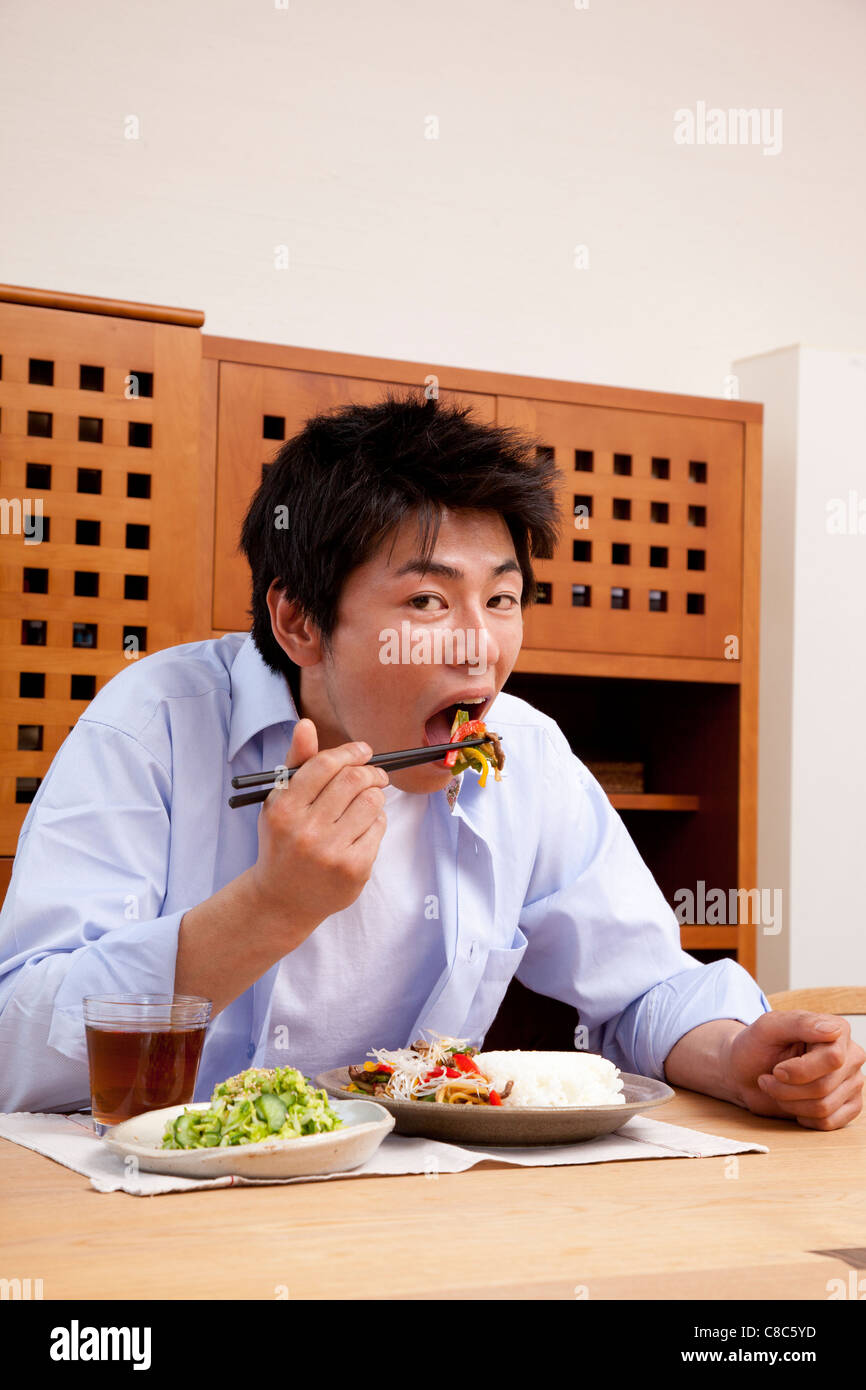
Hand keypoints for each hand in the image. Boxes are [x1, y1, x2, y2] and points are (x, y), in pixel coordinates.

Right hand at [248, 718, 388, 942]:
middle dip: (371, 772)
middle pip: (355, 780)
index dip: (350, 752)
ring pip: (372, 802)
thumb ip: (297, 763)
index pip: (325, 765)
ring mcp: (330, 852)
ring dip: (375, 796)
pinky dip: (377, 821)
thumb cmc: (283, 840)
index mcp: (283, 808)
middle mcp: (305, 830)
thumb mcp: (280, 802)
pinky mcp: (353, 869)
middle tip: (375, 774)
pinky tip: (363, 828)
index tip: (364, 751)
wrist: (283, 899)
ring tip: (367, 802)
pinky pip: (379, 828)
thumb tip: (307, 724)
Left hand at [725, 1011, 864, 1129]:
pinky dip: (802, 1117)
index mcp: (837, 1030)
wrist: (746, 1073)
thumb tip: (834, 1030)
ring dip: (789, 1103)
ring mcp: (853, 1082)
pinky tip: (792, 1103)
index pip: (832, 1059)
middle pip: (824, 1087)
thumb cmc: (756, 1047)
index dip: (799, 1071)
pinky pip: (829, 1123)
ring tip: (776, 1089)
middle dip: (786, 1089)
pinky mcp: (848, 1106)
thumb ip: (800, 1023)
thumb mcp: (768, 1027)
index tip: (776, 1070)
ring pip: (824, 1107)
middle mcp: (851, 1055)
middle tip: (767, 1080)